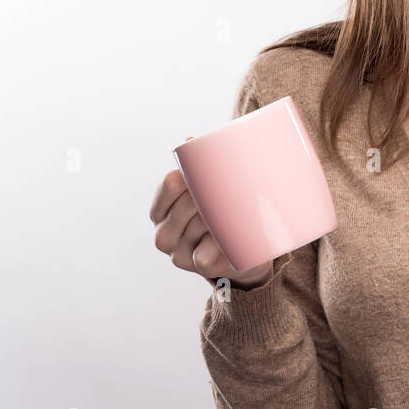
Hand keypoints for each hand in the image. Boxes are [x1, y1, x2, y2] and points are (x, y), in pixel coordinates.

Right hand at [149, 164, 274, 289]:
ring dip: (216, 219)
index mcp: (162, 212)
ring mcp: (180, 255)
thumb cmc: (226, 215)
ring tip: (237, 209)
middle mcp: (164, 235)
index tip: (211, 171)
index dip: (189, 177)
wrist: (246, 255)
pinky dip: (216, 249)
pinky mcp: (200, 269)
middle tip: (235, 189)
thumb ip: (201, 167)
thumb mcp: (214, 191)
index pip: (170, 184)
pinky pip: (205, 256)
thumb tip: (190, 138)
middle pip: (185, 206)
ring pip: (197, 228)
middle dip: (208, 197)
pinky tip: (226, 242)